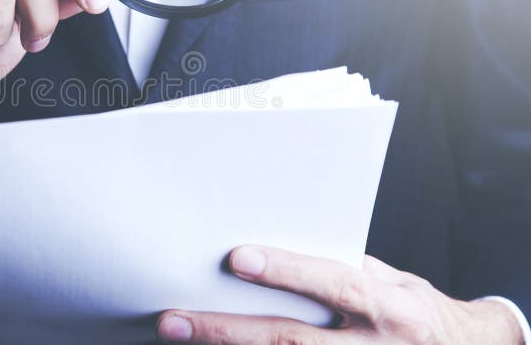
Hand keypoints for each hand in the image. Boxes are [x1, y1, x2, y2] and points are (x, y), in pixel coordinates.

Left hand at [157, 245, 522, 343]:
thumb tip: (277, 255)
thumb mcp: (393, 281)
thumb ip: (342, 270)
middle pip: (291, 342)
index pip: (334, 284)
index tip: (236, 258)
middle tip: (173, 321)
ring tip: (182, 340)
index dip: (288, 270)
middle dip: (226, 331)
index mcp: (392, 310)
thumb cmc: (418, 311)